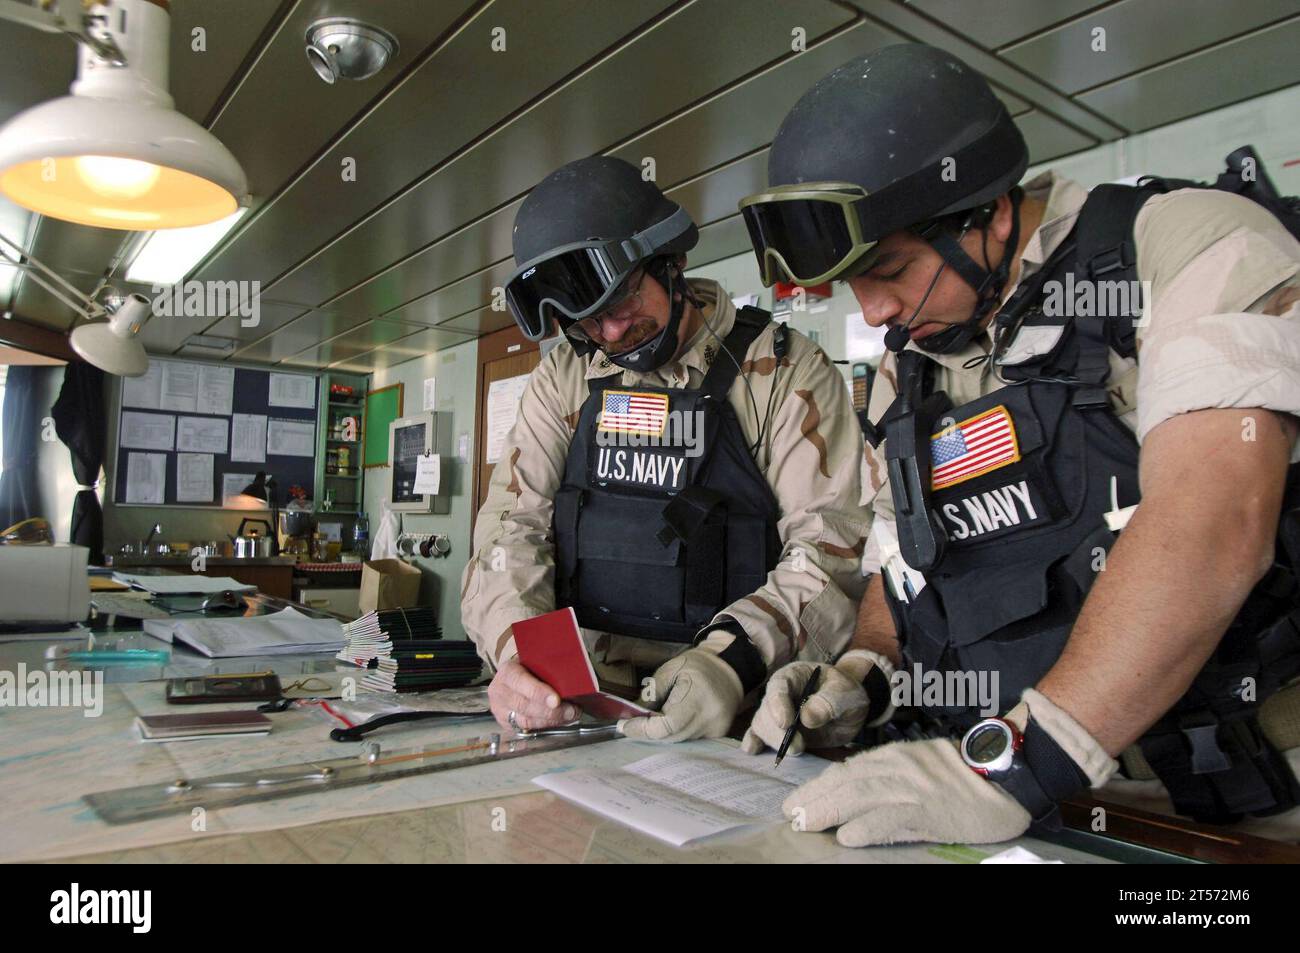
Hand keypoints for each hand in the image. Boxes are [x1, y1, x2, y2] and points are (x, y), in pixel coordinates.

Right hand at [487, 657, 577, 732]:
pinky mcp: (506, 723)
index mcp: (507, 671)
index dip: (538, 692)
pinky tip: (560, 721)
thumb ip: (548, 669)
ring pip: (526, 720)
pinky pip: (527, 729)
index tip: (556, 700)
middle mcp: (500, 691)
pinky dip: (546, 726)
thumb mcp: (535, 662)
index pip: (520, 682)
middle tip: (571, 710)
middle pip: (524, 705)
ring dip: (551, 720)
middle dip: (550, 711)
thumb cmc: (529, 668)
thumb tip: (571, 681)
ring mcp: (500, 709)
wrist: (514, 679)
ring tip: (570, 716)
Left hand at [619, 644, 743, 742]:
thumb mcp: (670, 670)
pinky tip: (671, 722)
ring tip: (653, 720)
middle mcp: (710, 717)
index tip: (625, 727)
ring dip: (663, 733)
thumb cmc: (698, 665)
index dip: (643, 730)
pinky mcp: (718, 733)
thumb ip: (652, 693)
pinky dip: (677, 733)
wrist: (731, 668)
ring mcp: (717, 728)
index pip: (667, 725)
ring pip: (680, 740)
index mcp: (698, 697)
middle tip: (634, 723)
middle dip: (650, 732)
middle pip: (672, 737)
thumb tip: (634, 715)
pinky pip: (691, 739)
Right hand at [741, 649, 891, 755]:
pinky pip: (759, 734)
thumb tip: (806, 718)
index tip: (785, 723)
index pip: (779, 686)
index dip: (779, 704)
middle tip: (798, 746)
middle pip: (766, 710)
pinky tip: (752, 749)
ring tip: (797, 750)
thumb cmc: (847, 693)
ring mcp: (777, 713)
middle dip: (778, 731)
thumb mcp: (846, 693)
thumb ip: (830, 702)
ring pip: (762, 725)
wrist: (850, 709)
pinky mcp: (778, 731)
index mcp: (795, 675)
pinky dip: (755, 742)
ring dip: (774, 740)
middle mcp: (781, 693)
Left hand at [783, 736, 1030, 845]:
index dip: (819, 785)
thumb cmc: (965, 776)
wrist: (1008, 777)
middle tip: (791, 815)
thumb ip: (888, 775)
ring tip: (807, 824)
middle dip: (815, 798)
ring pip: (861, 797)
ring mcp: (914, 788)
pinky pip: (892, 819)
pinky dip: (866, 827)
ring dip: (829, 810)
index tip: (797, 800)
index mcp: (896, 756)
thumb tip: (852, 792)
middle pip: (847, 782)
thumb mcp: (921, 765)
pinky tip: (847, 837)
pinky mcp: (930, 810)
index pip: (848, 770)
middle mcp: (899, 767)